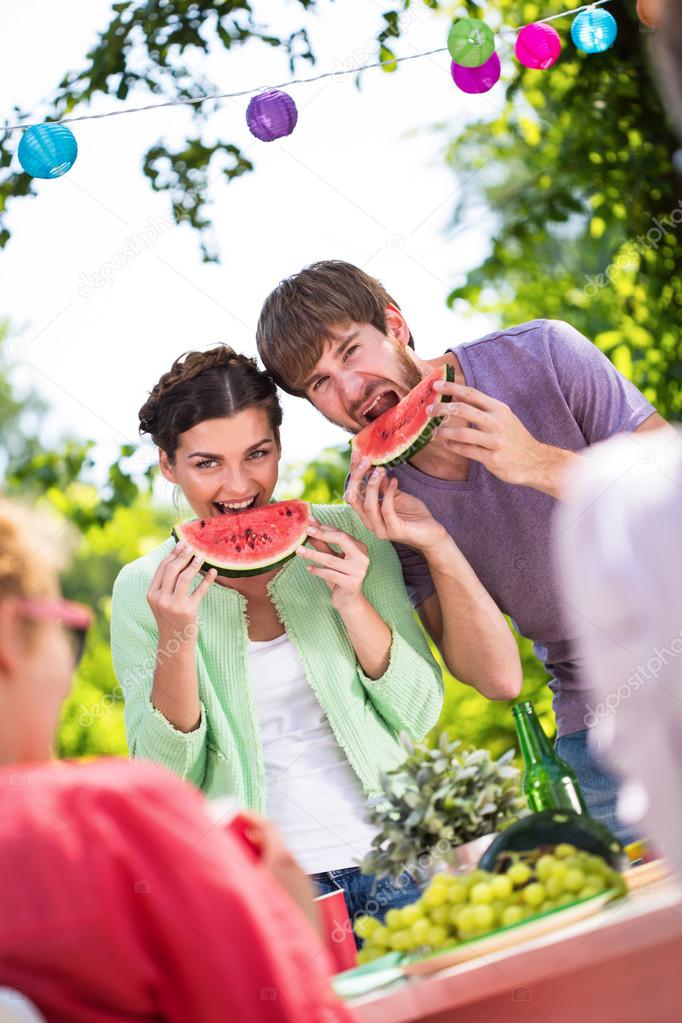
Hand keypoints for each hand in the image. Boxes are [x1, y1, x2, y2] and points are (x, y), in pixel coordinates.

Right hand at [146, 541, 216, 634]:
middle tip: (192, 547)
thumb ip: (165, 583)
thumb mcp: (161, 600)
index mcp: (152, 593)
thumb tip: (177, 557)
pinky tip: (213, 571)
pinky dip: (207, 579)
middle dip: (183, 555)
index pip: (162, 567)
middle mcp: (160, 598)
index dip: (173, 553)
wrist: (174, 641)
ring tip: (202, 557)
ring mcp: (174, 605)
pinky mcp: (188, 611)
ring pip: (184, 577)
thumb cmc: (170, 617)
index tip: (182, 544)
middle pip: (172, 569)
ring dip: (194, 564)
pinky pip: (200, 590)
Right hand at [228, 811, 321, 938]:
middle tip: (236, 840)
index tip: (237, 816)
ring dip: (265, 859)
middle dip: (255, 840)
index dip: (250, 818)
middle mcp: (298, 869)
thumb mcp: (240, 892)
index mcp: (282, 860)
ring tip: (245, 867)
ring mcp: (307, 888)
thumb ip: (229, 869)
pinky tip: (261, 891)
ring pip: (284, 863)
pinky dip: (275, 876)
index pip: (268, 827)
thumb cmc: (263, 928)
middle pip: (276, 844)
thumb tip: (217, 856)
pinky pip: (291, 881)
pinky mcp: (311, 906)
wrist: (294, 970)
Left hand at [295, 518, 368, 610]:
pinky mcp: (351, 584)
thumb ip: (323, 544)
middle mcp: (362, 558)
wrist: (348, 601)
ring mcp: (358, 571)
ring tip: (299, 551)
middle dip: (323, 534)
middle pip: (342, 540)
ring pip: (331, 560)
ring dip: (313, 554)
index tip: (310, 523)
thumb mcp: (331, 558)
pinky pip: (330, 574)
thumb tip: (310, 528)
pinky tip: (309, 568)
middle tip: (307, 532)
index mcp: (360, 548)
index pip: (341, 533)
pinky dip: (318, 571)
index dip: (325, 528)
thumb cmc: (339, 577)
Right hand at [345, 452, 445, 552]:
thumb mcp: (396, 495)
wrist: (431, 533)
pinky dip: (389, 494)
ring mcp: (381, 529)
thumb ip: (383, 486)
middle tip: (367, 460)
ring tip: (380, 469)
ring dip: (373, 485)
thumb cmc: (413, 514)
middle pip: (353, 499)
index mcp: (368, 513)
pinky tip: (395, 481)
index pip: (353, 492)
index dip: (353, 473)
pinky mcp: (395, 531)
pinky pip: (387, 510)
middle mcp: (370, 522)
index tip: (357, 453)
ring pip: (368, 506)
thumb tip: (373, 468)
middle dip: (357, 477)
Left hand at [428, 379, 553, 488]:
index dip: (451, 387)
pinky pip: (466, 451)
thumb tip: (457, 398)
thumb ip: (484, 408)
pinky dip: (453, 447)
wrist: (535, 461)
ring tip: (433, 432)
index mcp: (498, 408)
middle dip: (442, 408)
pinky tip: (445, 444)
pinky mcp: (492, 458)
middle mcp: (497, 422)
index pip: (471, 393)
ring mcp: (494, 441)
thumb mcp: (504, 417)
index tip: (435, 385)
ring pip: (461, 433)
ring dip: (443, 431)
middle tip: (429, 410)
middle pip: (463, 409)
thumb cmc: (514, 437)